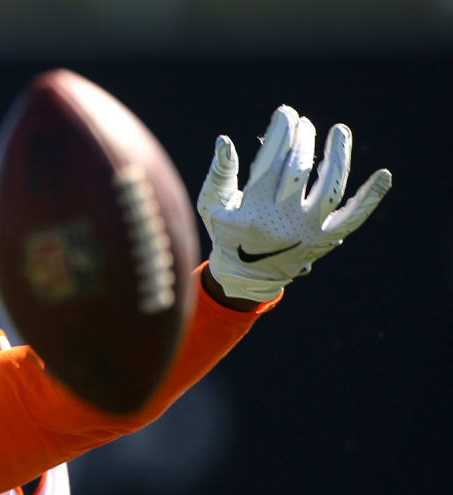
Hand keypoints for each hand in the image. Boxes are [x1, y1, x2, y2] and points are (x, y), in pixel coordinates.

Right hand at [197, 105, 392, 301]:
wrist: (246, 277)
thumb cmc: (226, 232)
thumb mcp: (212, 205)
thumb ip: (220, 173)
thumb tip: (224, 140)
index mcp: (253, 210)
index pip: (270, 162)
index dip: (280, 133)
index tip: (286, 114)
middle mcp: (283, 221)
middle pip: (300, 170)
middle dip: (302, 140)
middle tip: (303, 123)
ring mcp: (308, 230)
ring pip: (331, 188)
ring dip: (338, 157)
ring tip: (339, 131)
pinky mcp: (326, 238)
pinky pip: (354, 216)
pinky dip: (370, 197)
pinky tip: (384, 175)